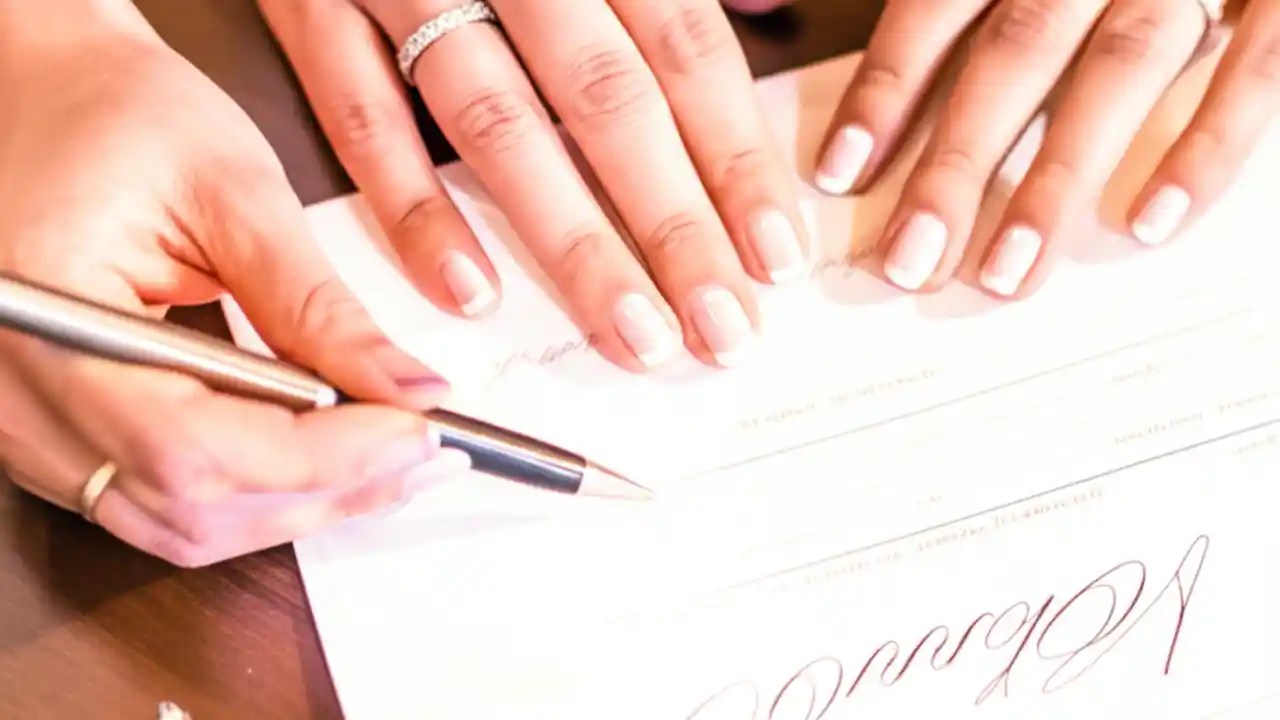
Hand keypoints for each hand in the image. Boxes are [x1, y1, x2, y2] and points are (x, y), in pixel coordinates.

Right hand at [0, 2, 469, 566]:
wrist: (51, 99)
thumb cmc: (121, 116)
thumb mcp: (233, 190)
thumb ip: (316, 305)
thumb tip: (410, 390)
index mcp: (40, 317)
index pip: (190, 447)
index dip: (322, 461)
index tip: (419, 434)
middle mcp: (17, 394)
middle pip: (188, 508)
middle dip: (328, 491)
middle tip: (428, 452)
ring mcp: (27, 426)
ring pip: (178, 525)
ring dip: (299, 506)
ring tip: (394, 459)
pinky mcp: (60, 432)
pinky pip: (161, 500)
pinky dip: (256, 493)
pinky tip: (328, 459)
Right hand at [260, 0, 807, 369]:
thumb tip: (769, 6)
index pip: (686, 51)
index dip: (736, 159)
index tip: (776, 256)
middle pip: (608, 103)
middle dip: (675, 228)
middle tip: (725, 328)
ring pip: (500, 126)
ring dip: (573, 244)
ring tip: (635, 335)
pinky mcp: (312, 7)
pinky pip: (363, 117)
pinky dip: (414, 207)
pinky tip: (471, 292)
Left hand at [814, 0, 1279, 296]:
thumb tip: (828, 37)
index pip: (936, 6)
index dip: (886, 90)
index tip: (839, 173)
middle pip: (1016, 53)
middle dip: (957, 164)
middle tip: (910, 260)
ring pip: (1119, 71)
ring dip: (1058, 178)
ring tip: (1005, 272)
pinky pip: (1255, 69)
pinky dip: (1204, 149)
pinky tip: (1147, 224)